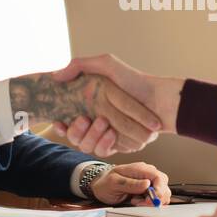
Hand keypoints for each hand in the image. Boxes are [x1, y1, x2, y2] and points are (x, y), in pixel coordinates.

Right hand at [8, 71, 159, 156]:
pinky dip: (106, 144)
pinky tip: (111, 133)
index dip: (59, 125)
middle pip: (74, 137)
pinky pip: (105, 152)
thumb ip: (79, 65)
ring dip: (91, 137)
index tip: (59, 122)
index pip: (65, 121)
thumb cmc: (134, 80)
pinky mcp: (119, 146)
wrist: (161, 100)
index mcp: (89, 106)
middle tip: (84, 120)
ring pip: (87, 146)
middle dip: (76, 131)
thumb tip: (55, 76)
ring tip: (103, 123)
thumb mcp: (107, 64)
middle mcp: (95, 123)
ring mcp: (107, 136)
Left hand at [88, 162, 171, 205]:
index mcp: (141, 169)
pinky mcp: (147, 191)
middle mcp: (147, 174)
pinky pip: (155, 198)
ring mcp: (148, 182)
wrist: (100, 186)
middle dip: (156, 198)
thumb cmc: (106, 183)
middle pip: (164, 186)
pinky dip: (149, 203)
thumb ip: (130, 183)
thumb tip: (147, 184)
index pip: (159, 177)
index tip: (151, 200)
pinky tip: (137, 202)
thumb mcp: (114, 183)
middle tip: (140, 203)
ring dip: (151, 202)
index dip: (160, 190)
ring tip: (135, 201)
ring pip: (162, 194)